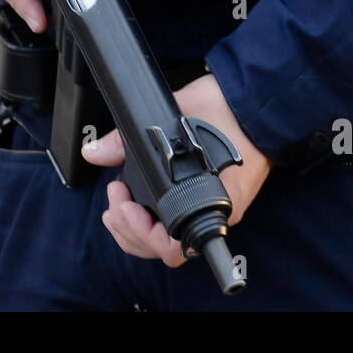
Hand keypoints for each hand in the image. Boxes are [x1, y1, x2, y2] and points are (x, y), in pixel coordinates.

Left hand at [82, 73, 271, 265]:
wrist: (257, 101)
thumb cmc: (226, 109)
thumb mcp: (175, 117)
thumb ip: (128, 138)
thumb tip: (94, 153)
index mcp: (212, 203)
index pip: (172, 247)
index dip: (140, 232)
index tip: (125, 203)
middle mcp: (215, 216)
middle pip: (163, 250)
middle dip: (129, 229)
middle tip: (115, 195)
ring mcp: (214, 212)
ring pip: (167, 243)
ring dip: (136, 228)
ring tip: (119, 202)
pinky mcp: (210, 203)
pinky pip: (177, 227)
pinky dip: (151, 222)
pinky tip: (136, 203)